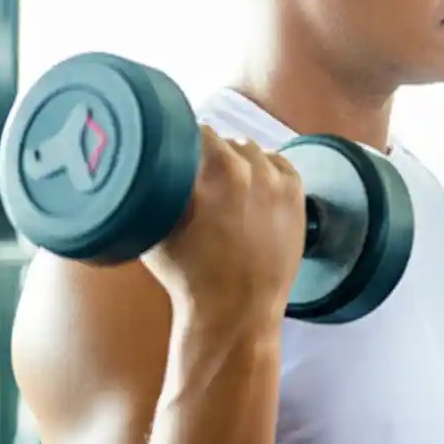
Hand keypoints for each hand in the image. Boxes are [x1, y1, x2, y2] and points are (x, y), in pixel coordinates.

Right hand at [143, 125, 305, 323]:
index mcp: (203, 173)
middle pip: (220, 140)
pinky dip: (266, 170)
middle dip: (208, 155)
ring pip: (249, 150)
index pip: (191, 131)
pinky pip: (278, 163)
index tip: (177, 153)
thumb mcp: (155, 228)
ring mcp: (272, 181)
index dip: (182, 141)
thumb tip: (148, 162)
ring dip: (237, 161)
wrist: (234, 311)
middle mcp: (240, 170)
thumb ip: (155, 188)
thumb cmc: (187, 276)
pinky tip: (254, 188)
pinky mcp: (295, 194)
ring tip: (227, 187)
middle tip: (200, 177)